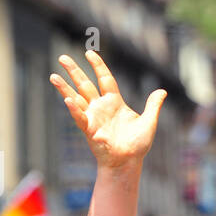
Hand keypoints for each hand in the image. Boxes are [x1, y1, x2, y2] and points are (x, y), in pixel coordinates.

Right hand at [50, 51, 166, 171]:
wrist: (129, 162)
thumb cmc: (137, 145)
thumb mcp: (148, 121)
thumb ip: (153, 105)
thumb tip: (162, 91)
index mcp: (114, 102)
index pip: (104, 79)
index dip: (98, 65)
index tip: (89, 53)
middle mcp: (101, 107)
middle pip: (85, 84)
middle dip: (74, 71)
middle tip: (62, 58)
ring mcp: (93, 117)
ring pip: (76, 98)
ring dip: (65, 87)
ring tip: (53, 75)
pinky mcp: (89, 129)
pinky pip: (80, 117)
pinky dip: (74, 109)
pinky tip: (67, 99)